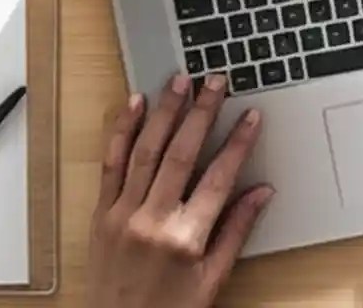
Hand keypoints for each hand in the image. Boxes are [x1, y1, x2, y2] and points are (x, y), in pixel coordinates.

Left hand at [86, 73, 273, 307]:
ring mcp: (122, 214)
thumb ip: (236, 232)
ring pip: (146, 151)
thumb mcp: (212, 281)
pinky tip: (133, 105)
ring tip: (179, 81)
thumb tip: (262, 193)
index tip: (251, 116)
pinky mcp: (100, 214)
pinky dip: (122, 131)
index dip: (238, 143)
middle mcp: (152, 221)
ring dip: (164, 111)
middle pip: (181, 154)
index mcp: (186, 239)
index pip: (219, 178)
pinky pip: (111, 164)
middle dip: (202, 113)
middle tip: (216, 82)